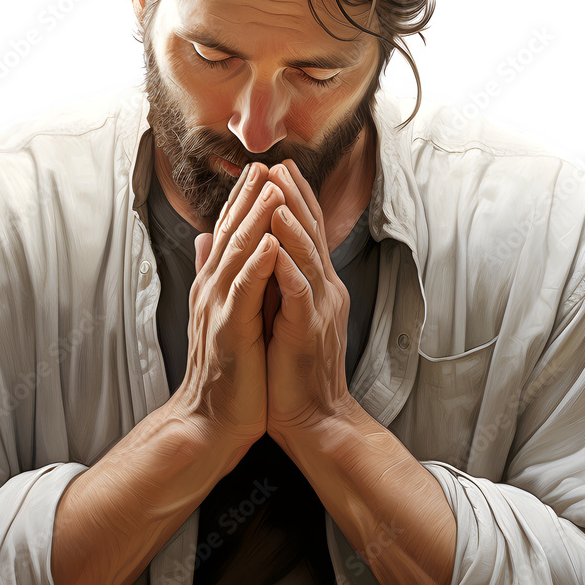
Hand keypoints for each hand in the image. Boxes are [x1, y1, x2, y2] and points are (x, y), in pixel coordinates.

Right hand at [177, 163, 284, 448]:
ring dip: (254, 220)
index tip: (258, 172)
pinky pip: (244, 290)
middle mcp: (212, 291)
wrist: (211, 422)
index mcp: (215, 288)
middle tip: (262, 165)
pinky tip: (271, 242)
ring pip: (236, 255)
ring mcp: (218, 309)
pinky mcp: (230, 331)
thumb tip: (208, 240)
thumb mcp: (221, 316)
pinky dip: (257, 264)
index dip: (241, 202)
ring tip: (271, 188)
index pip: (228, 236)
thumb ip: (217, 276)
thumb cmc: (225, 374)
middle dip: (247, 199)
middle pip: (229, 235)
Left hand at [264, 160, 354, 441]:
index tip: (278, 169)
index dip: (295, 200)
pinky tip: (274, 241)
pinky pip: (298, 288)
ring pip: (306, 254)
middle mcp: (324, 291)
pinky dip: (287, 262)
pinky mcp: (308, 329)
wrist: (314, 420)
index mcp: (316, 287)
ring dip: (290, 219)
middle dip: (294, 197)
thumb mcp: (283, 318)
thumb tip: (260, 254)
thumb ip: (275, 285)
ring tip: (275, 189)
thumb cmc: (294, 372)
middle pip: (310, 233)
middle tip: (278, 164)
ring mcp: (319, 308)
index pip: (306, 234)